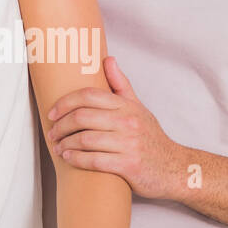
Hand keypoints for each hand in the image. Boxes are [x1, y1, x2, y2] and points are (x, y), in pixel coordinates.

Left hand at [47, 54, 182, 199]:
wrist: (174, 167)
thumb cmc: (151, 138)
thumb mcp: (139, 108)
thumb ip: (121, 85)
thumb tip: (108, 59)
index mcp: (127, 106)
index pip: (89, 95)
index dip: (65, 102)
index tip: (52, 112)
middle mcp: (128, 122)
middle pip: (82, 117)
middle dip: (60, 125)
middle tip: (52, 132)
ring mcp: (129, 144)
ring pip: (85, 140)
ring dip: (65, 144)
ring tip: (58, 147)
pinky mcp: (128, 166)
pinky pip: (94, 161)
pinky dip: (76, 159)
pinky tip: (68, 158)